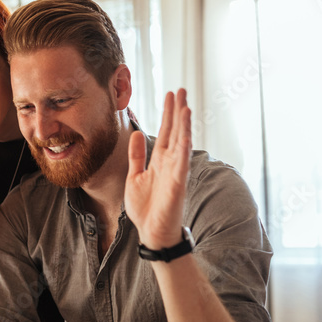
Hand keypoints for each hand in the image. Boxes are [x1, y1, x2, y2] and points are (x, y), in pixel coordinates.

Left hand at [124, 89, 191, 249]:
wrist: (152, 233)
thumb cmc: (146, 208)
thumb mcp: (135, 177)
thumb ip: (136, 156)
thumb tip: (137, 134)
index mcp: (160, 161)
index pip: (166, 131)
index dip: (168, 112)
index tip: (170, 94)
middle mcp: (170, 163)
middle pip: (175, 132)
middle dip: (177, 111)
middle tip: (180, 89)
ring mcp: (175, 173)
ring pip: (181, 144)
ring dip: (184, 126)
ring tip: (185, 106)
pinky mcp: (177, 186)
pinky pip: (181, 165)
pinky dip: (183, 150)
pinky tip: (185, 135)